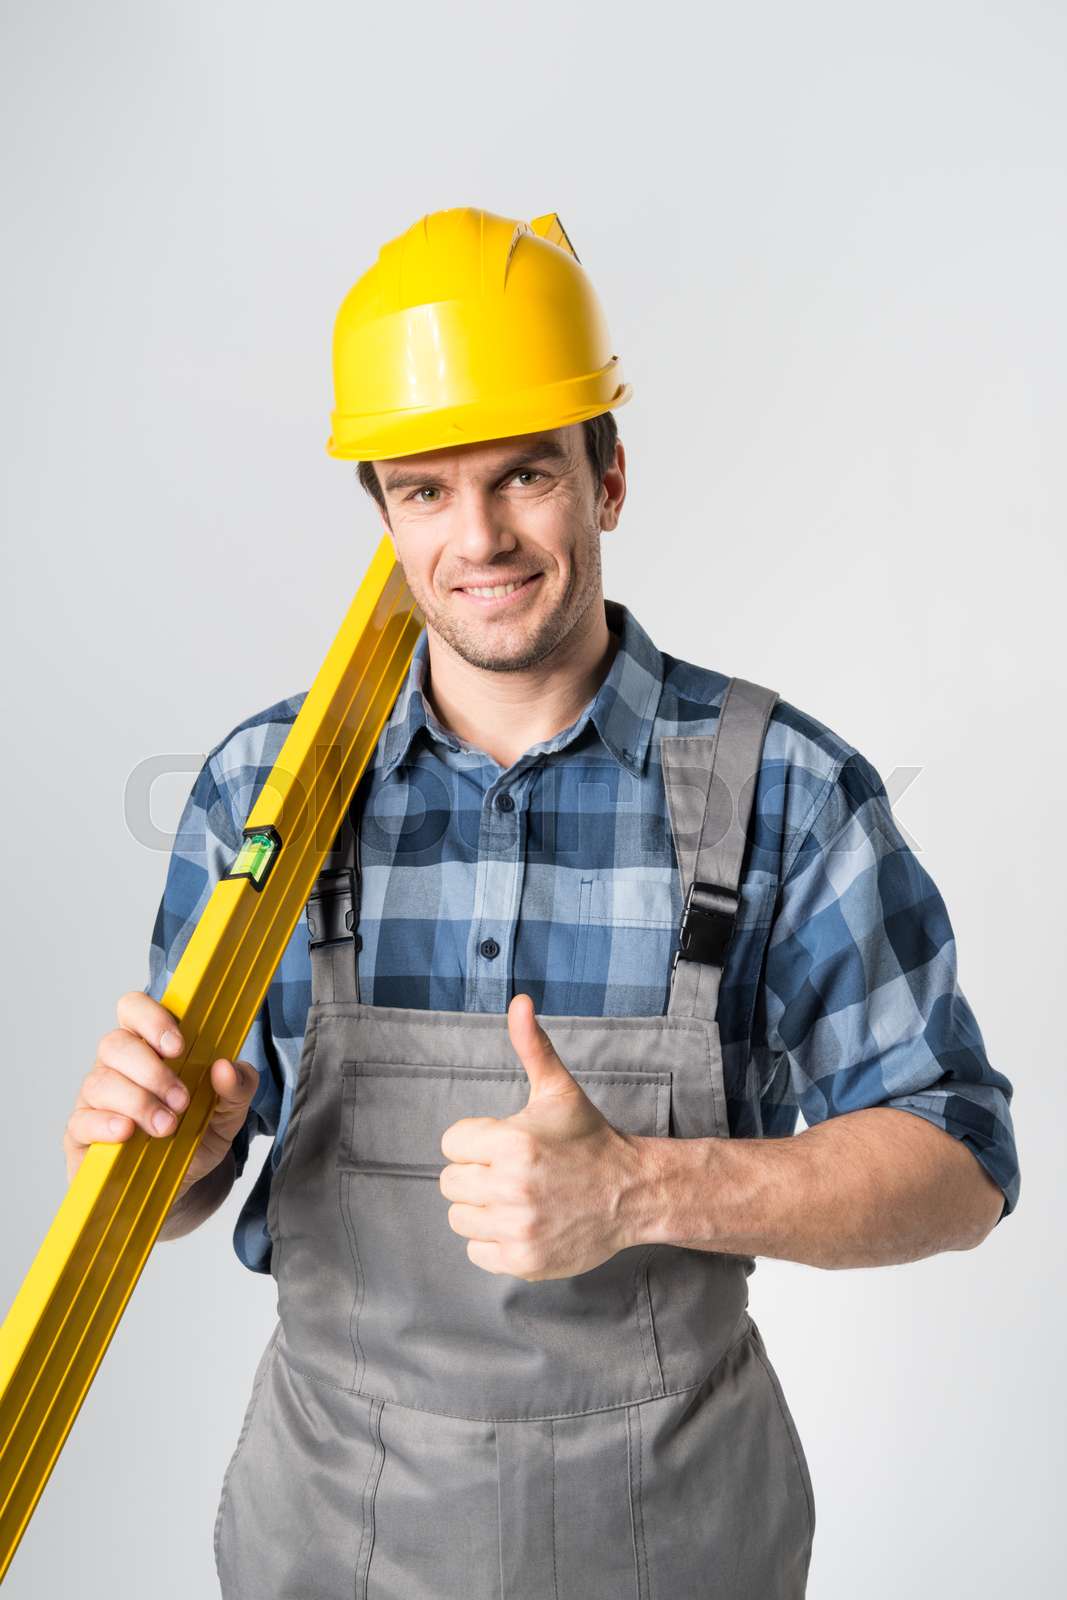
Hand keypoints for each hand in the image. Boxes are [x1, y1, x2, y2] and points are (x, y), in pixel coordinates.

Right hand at [64, 991, 256, 1200]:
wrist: (180, 1187)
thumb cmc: (197, 1136)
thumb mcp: (230, 1112)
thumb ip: (238, 1086)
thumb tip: (227, 1068)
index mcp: (150, 1047)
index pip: (134, 1009)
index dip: (151, 1019)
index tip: (178, 1046)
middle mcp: (118, 1066)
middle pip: (115, 1044)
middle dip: (151, 1071)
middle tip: (181, 1100)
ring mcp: (95, 1099)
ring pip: (99, 1081)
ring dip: (137, 1102)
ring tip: (167, 1127)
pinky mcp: (81, 1134)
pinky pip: (82, 1120)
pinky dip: (106, 1124)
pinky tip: (126, 1133)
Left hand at [438, 993, 645, 1280]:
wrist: (632, 1192)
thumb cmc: (588, 1139)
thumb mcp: (558, 1090)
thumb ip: (531, 1045)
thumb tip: (519, 1000)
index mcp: (511, 1143)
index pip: (451, 1144)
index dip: (476, 1141)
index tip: (505, 1143)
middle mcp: (511, 1188)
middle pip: (450, 1183)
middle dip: (476, 1174)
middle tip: (512, 1171)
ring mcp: (517, 1228)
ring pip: (460, 1218)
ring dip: (482, 1209)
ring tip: (517, 1197)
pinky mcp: (523, 1261)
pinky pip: (476, 1251)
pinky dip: (493, 1241)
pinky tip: (522, 1223)